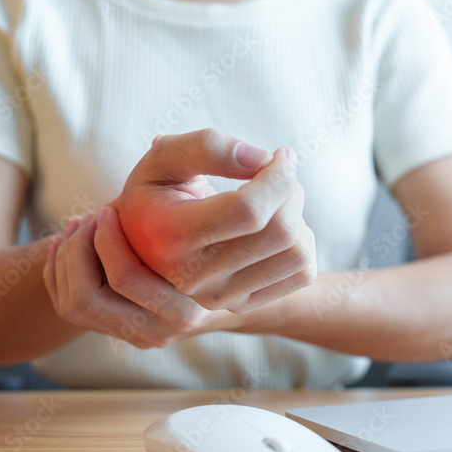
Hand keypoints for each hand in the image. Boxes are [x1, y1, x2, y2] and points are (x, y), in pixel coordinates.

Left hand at [42, 209, 230, 348]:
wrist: (227, 280)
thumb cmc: (211, 235)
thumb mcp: (205, 216)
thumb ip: (185, 194)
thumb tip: (155, 143)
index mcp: (186, 308)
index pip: (125, 279)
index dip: (106, 239)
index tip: (108, 209)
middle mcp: (160, 330)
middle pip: (88, 298)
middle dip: (78, 250)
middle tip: (87, 217)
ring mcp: (137, 336)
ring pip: (74, 305)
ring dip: (66, 260)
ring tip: (76, 225)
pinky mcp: (119, 334)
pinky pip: (69, 309)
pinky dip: (58, 273)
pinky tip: (65, 242)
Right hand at [108, 128, 316, 312]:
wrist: (149, 239)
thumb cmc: (161, 189)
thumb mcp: (166, 156)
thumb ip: (207, 146)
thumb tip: (261, 159)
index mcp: (169, 236)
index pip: (248, 211)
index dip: (277, 177)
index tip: (278, 156)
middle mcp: (193, 277)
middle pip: (280, 231)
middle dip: (289, 190)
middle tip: (275, 172)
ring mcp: (219, 298)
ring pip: (297, 254)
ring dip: (298, 215)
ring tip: (274, 199)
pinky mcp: (242, 305)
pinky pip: (303, 273)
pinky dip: (302, 242)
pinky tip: (274, 227)